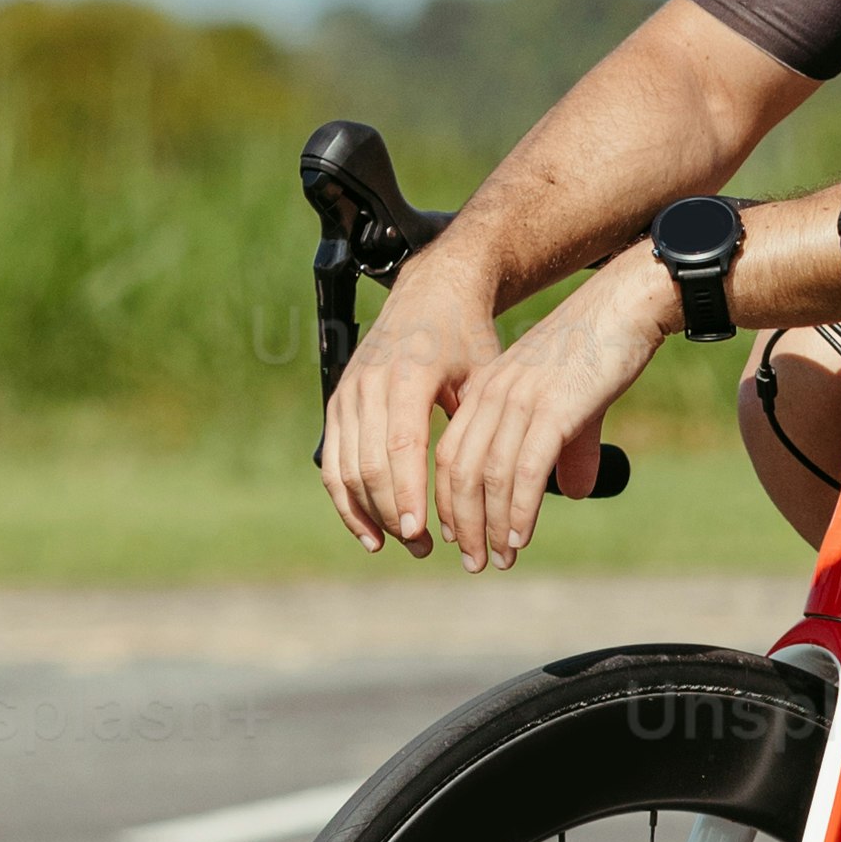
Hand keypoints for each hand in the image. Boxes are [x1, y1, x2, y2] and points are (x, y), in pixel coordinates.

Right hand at [319, 252, 505, 560]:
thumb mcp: (485, 374)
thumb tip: (507, 484)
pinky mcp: (338, 404)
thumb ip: (484, 424)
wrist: (430, 293)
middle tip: (423, 549)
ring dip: (369, 514)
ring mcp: (348, 394)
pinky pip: (333, 462)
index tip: (421, 532)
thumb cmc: (467, 337)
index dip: (407, 493)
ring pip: (345, 469)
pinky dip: (346, 500)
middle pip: (369, 465)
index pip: (401, 446)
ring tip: (401, 545)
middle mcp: (370, 385)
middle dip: (393, 514)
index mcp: (408, 376)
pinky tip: (370, 532)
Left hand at [428, 257, 678, 572]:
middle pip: (459, 472)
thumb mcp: (573, 402)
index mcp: (486, 390)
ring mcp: (519, 401)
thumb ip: (567, 447)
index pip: (451, 456)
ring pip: (489, 478)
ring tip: (501, 557)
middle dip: (464, 524)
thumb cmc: (602, 349)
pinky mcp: (552, 409)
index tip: (460, 538)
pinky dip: (519, 510)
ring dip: (492, 526)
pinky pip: (525, 472)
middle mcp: (492, 395)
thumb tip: (575, 490)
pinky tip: (521, 537)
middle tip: (475, 562)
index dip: (450, 502)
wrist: (627, 306)